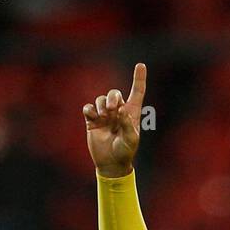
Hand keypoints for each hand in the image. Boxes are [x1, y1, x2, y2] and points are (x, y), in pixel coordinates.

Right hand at [83, 62, 146, 176]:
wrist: (111, 163)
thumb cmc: (125, 152)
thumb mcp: (131, 140)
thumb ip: (127, 125)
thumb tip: (121, 110)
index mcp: (131, 114)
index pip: (137, 92)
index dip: (139, 79)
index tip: (141, 65)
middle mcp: (118, 111)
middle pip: (114, 94)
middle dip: (113, 97)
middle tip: (112, 109)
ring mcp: (104, 115)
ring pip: (101, 100)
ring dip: (101, 106)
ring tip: (104, 117)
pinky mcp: (92, 120)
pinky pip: (88, 108)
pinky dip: (90, 110)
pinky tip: (93, 117)